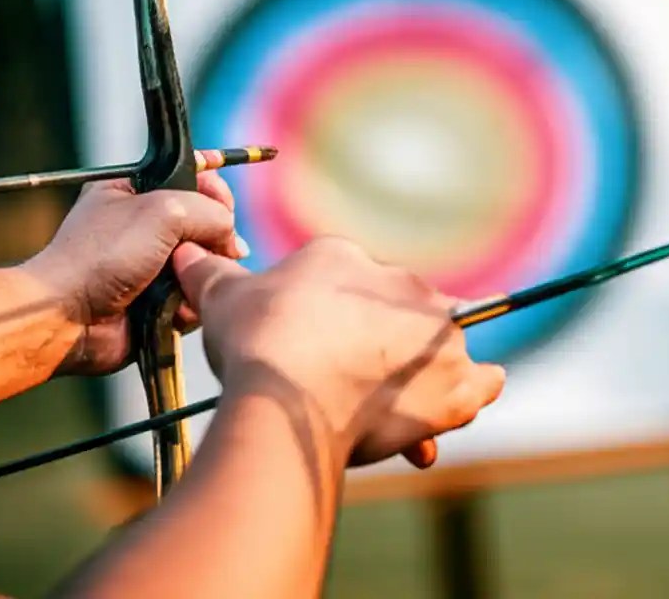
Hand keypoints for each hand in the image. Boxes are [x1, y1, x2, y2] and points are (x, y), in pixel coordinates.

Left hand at [24, 173, 241, 375]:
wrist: (67, 317)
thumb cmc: (100, 256)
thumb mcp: (163, 211)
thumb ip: (211, 211)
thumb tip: (232, 240)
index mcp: (134, 191)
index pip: (191, 178)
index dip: (214, 188)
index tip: (224, 202)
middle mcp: (143, 227)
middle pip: (205, 224)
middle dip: (214, 239)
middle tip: (214, 248)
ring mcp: (150, 266)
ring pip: (203, 265)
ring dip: (201, 276)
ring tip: (184, 285)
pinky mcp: (157, 301)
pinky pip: (193, 299)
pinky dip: (191, 305)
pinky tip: (177, 309)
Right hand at [174, 237, 504, 469]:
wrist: (287, 397)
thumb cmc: (256, 344)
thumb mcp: (223, 298)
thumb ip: (210, 273)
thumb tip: (185, 252)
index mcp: (349, 259)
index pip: (348, 287)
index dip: (333, 323)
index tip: (316, 351)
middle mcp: (404, 286)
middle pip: (395, 317)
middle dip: (378, 348)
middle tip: (346, 387)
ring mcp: (438, 332)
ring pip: (438, 351)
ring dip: (421, 377)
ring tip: (387, 416)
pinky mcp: (458, 380)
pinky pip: (483, 383)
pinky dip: (475, 392)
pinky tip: (457, 405)